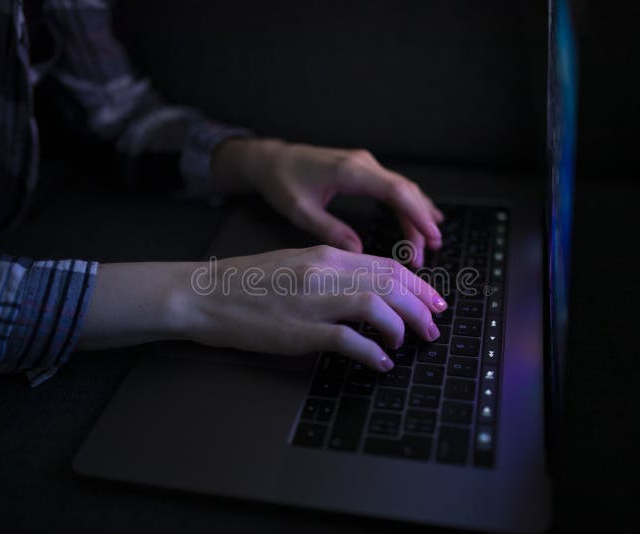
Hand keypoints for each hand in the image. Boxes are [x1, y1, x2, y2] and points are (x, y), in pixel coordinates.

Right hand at [179, 246, 447, 370]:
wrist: (204, 294)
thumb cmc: (247, 282)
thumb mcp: (296, 263)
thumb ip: (332, 272)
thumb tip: (370, 289)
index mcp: (325, 255)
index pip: (387, 266)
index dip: (419, 285)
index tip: (435, 302)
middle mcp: (324, 273)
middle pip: (390, 283)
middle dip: (421, 307)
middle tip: (433, 328)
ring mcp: (312, 301)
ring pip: (377, 305)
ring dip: (402, 327)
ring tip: (407, 343)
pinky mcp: (299, 331)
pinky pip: (348, 340)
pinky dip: (372, 352)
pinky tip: (380, 362)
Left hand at [212, 139, 443, 267]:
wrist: (271, 159)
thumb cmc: (281, 182)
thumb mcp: (301, 211)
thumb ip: (330, 231)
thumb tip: (359, 253)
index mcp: (349, 171)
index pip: (395, 191)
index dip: (417, 214)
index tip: (431, 236)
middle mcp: (363, 164)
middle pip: (405, 192)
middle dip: (419, 223)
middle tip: (424, 255)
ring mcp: (365, 164)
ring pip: (403, 189)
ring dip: (417, 214)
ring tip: (430, 243)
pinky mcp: (364, 169)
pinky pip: (394, 186)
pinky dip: (410, 203)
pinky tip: (424, 217)